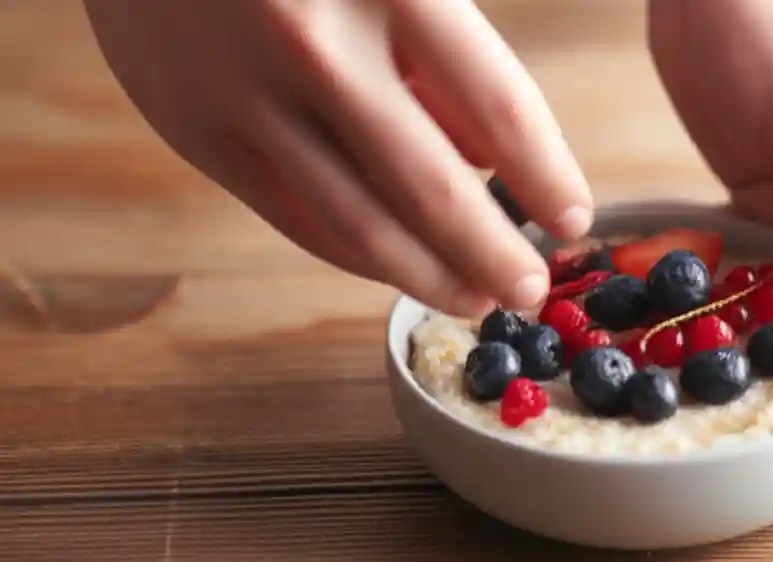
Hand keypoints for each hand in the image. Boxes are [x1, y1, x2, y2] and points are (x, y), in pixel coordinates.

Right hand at [84, 0, 592, 315]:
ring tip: (472, 297)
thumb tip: (489, 157)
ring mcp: (245, 94)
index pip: (500, 109)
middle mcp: (316, 45)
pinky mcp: (192, 129)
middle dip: (494, 255)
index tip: (573, 218)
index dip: (548, 178)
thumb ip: (448, 45)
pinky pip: (293, 218)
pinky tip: (395, 269)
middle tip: (529, 290)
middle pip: (433, 191)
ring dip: (427, 275)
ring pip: (358, 226)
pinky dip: (354, 256)